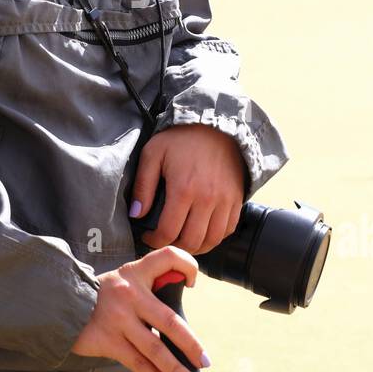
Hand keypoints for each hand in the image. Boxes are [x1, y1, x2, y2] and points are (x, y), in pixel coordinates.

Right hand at [70, 248, 203, 371]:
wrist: (60, 305)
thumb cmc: (101, 297)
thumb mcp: (123, 281)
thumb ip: (148, 290)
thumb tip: (179, 319)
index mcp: (135, 272)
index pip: (168, 257)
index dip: (187, 265)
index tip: (191, 283)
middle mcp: (129, 293)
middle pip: (170, 321)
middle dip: (191, 344)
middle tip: (204, 360)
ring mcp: (118, 318)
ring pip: (155, 349)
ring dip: (175, 369)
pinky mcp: (107, 340)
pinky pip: (136, 362)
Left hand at [131, 123, 247, 253]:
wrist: (215, 124)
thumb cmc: (181, 139)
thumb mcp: (153, 154)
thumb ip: (143, 185)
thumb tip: (136, 214)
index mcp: (183, 189)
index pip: (168, 232)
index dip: (154, 240)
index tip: (148, 236)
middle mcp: (207, 199)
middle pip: (191, 242)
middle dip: (174, 247)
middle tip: (165, 240)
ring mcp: (225, 201)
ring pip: (212, 240)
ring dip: (196, 247)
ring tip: (183, 240)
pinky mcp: (237, 199)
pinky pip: (228, 229)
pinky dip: (215, 237)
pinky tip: (202, 231)